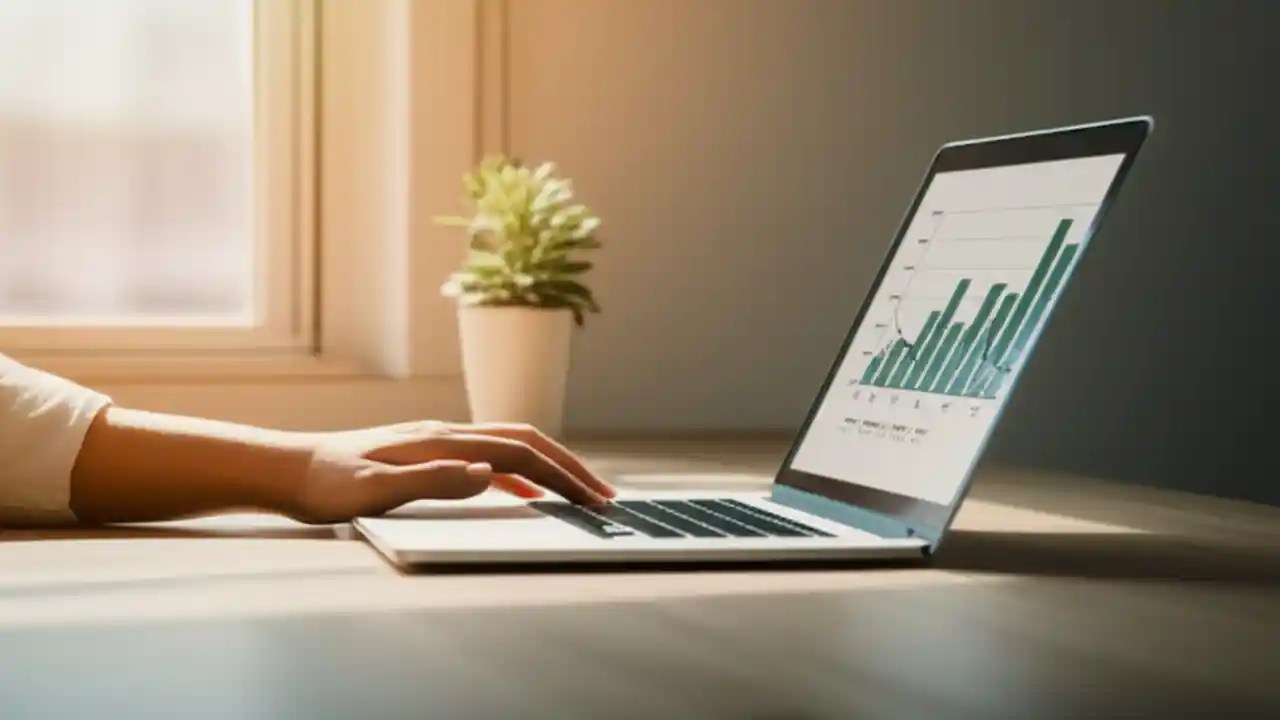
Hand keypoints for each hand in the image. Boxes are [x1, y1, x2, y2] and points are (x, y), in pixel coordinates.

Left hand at [286, 421, 615, 523]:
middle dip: (570, 467)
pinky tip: (522, 490)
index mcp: (441, 441)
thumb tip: (488, 473)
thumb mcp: (373, 491)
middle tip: (604, 497)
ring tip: (577, 491)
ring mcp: (436, 439)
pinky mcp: (426, 451)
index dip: (562, 476)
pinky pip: (488, 455)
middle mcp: (445, 433)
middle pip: (526, 441)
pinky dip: (519, 471)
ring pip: (510, 445)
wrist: (283, 469)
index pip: (520, 454)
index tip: (593, 500)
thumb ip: (432, 481)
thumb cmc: (322, 484)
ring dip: (549, 466)